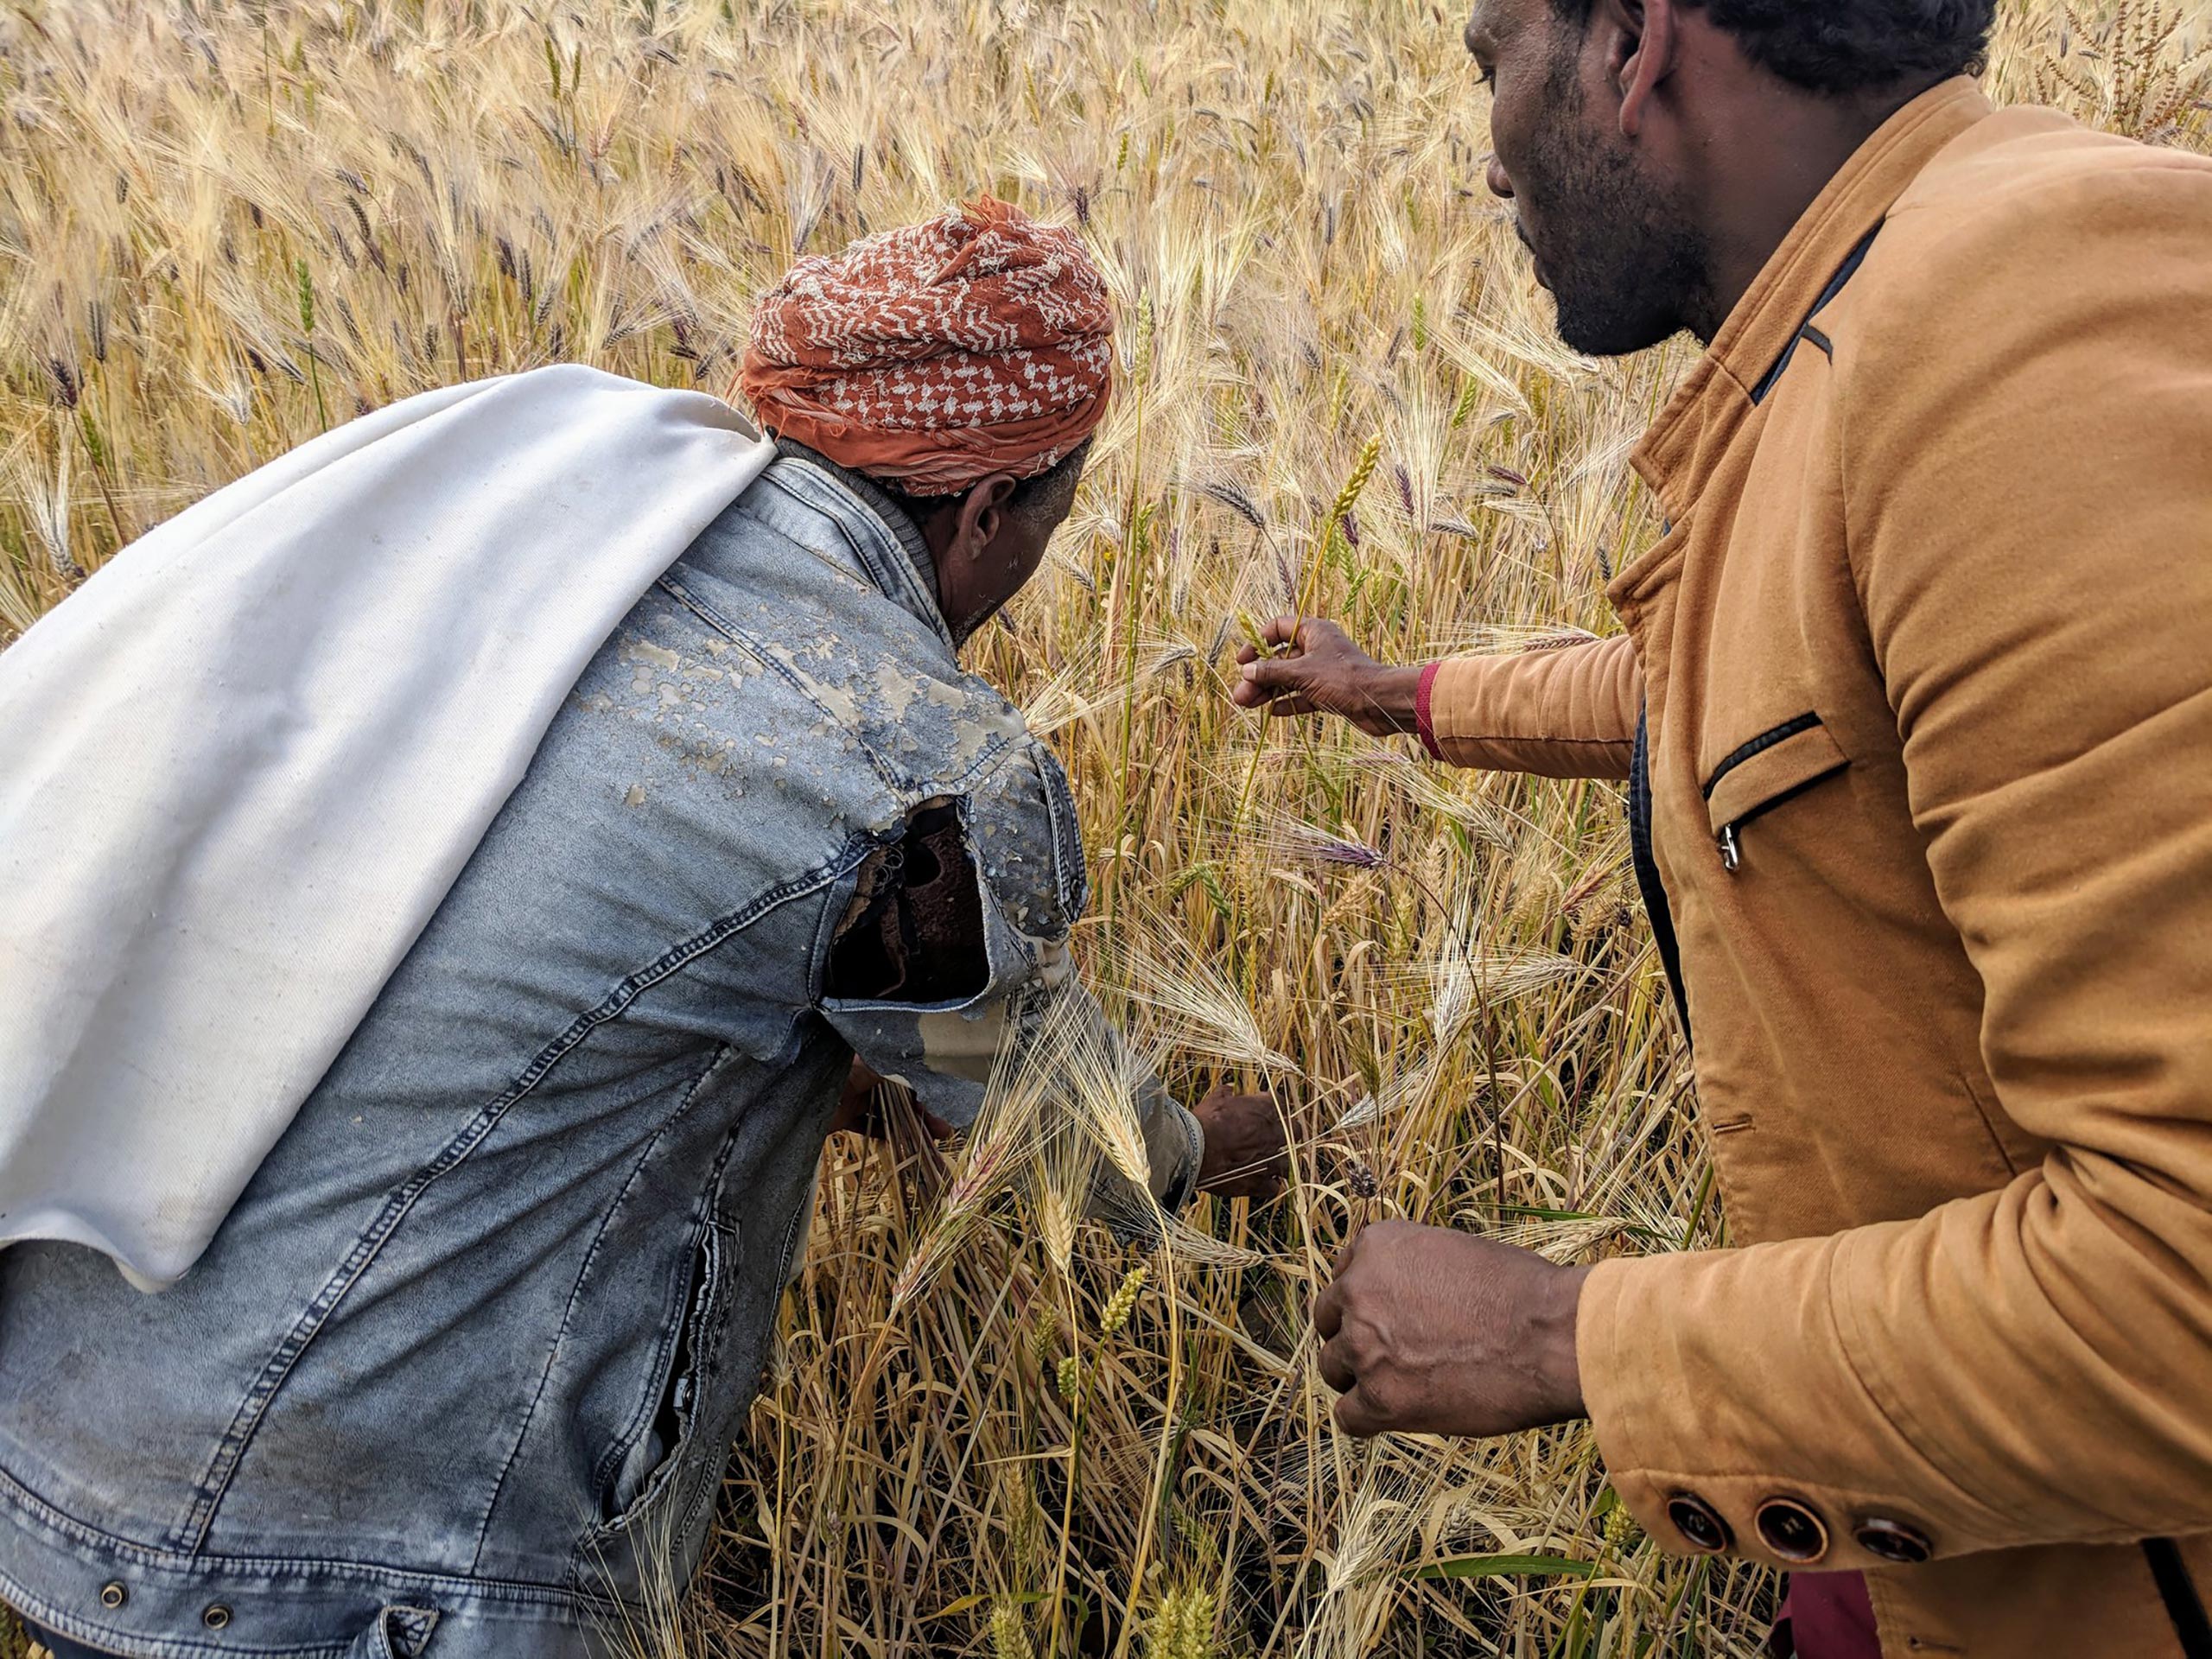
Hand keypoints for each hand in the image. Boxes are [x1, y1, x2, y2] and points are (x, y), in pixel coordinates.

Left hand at [829, 1058, 952, 1142]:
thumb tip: (925, 1062)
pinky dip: (886, 1134)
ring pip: (890, 1110)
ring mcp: (854, 1095)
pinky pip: (870, 1125)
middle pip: (902, 1092)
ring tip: (930, 1142)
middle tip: (944, 1130)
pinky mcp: (844, 1116)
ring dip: (911, 1124)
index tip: (945, 1103)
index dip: (928, 1086)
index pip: (907, 1069)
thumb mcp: (866, 1067)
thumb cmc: (829, 1076)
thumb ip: (894, 1067)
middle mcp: (864, 1074)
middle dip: (925, 1111)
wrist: (790, 1102)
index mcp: (870, 1056)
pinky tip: (903, 1144)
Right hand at [1191, 1084, 1289, 1199]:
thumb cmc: (1206, 1123)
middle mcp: (1273, 1135)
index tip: (1264, 1105)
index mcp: (1265, 1110)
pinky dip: (1268, 1186)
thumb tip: (1228, 1088)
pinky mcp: (1259, 1184)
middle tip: (1275, 1134)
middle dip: (1288, 1132)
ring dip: (1278, 1162)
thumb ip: (1225, 1094)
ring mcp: (1269, 1161)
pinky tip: (1259, 1183)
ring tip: (1266, 1163)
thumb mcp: (1214, 1101)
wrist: (1197, 1151)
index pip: (1280, 1102)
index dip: (1273, 1104)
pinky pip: (1273, 1188)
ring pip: (1286, 1163)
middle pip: (1295, 1131)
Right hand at [1230, 617, 1422, 737]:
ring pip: (1289, 679)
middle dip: (1260, 676)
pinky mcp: (1329, 692)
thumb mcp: (1302, 673)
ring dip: (1269, 691)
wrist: (1380, 703)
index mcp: (1314, 632)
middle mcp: (1317, 649)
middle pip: (1280, 658)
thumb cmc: (1343, 678)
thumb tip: (1247, 671)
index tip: (1243, 660)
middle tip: (1240, 693)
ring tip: (1247, 704)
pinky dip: (1288, 702)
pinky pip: (1302, 695)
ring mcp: (1323, 672)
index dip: (1258, 642)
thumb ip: (1272, 672)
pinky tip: (1272, 712)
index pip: (1278, 628)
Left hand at [1314, 1220, 1590, 1437]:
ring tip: (1403, 1386)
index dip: (1366, 1301)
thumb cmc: (1523, 1292)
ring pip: (1332, 1368)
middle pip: (1328, 1321)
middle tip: (1389, 1355)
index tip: (1389, 1318)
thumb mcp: (1455, 1253)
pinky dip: (1367, 1420)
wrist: (1552, 1335)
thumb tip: (1401, 1299)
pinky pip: (1348, 1417)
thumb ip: (1412, 1272)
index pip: (1344, 1275)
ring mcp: (1364, 1345)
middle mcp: (1358, 1289)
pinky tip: (1395, 1417)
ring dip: (1359, 1379)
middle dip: (1353, 1337)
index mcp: (1376, 1245)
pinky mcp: (1379, 1398)